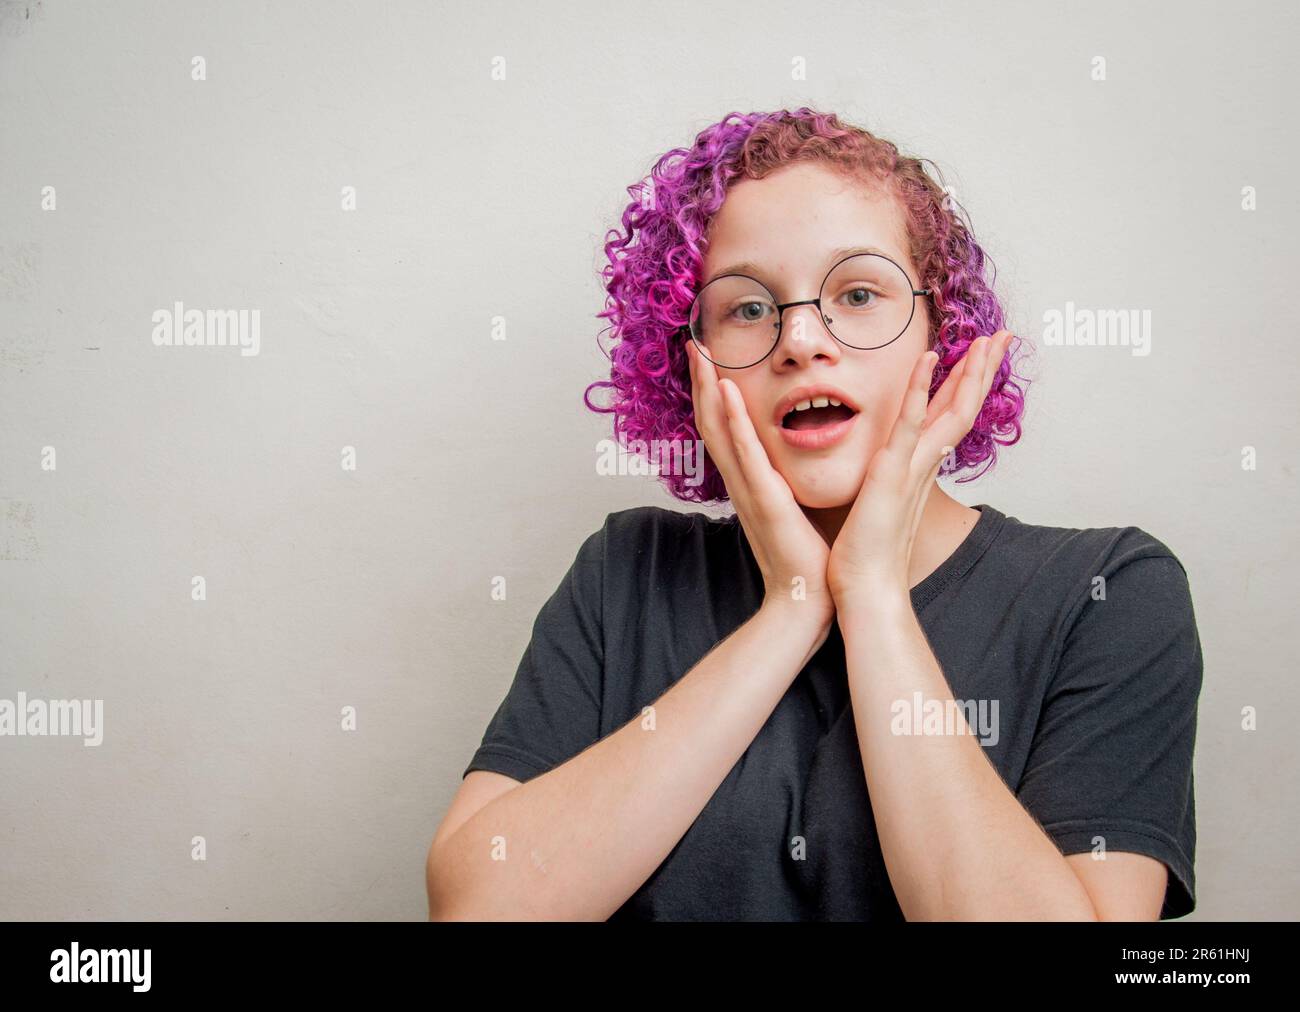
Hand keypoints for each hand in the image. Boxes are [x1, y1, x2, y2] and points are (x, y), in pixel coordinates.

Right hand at [686, 341, 833, 627]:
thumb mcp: (793, 509)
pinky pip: (745, 454)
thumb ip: (785, 484)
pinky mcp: (764, 500)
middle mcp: (740, 482)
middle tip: (694, 341)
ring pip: (719, 430)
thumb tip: (789, 466)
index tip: (710, 357)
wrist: (805, 599)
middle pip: (711, 421)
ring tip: (701, 353)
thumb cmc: (806, 559)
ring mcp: (748, 490)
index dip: (713, 391)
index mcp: (749, 482)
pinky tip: (728, 391)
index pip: (724, 428)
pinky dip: (734, 421)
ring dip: (709, 389)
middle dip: (701, 380)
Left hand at [827, 331, 1014, 607]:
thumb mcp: (878, 506)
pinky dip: (920, 391)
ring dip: (969, 372)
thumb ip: (883, 483)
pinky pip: (910, 424)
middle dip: (983, 371)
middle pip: (963, 408)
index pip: (950, 418)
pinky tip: (928, 360)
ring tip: (987, 340)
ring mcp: (912, 468)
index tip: (982, 356)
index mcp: (920, 470)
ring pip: (949, 411)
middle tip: (1004, 336)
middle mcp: (924, 466)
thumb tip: (882, 470)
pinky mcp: (892, 473)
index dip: (967, 386)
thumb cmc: (866, 556)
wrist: (867, 592)